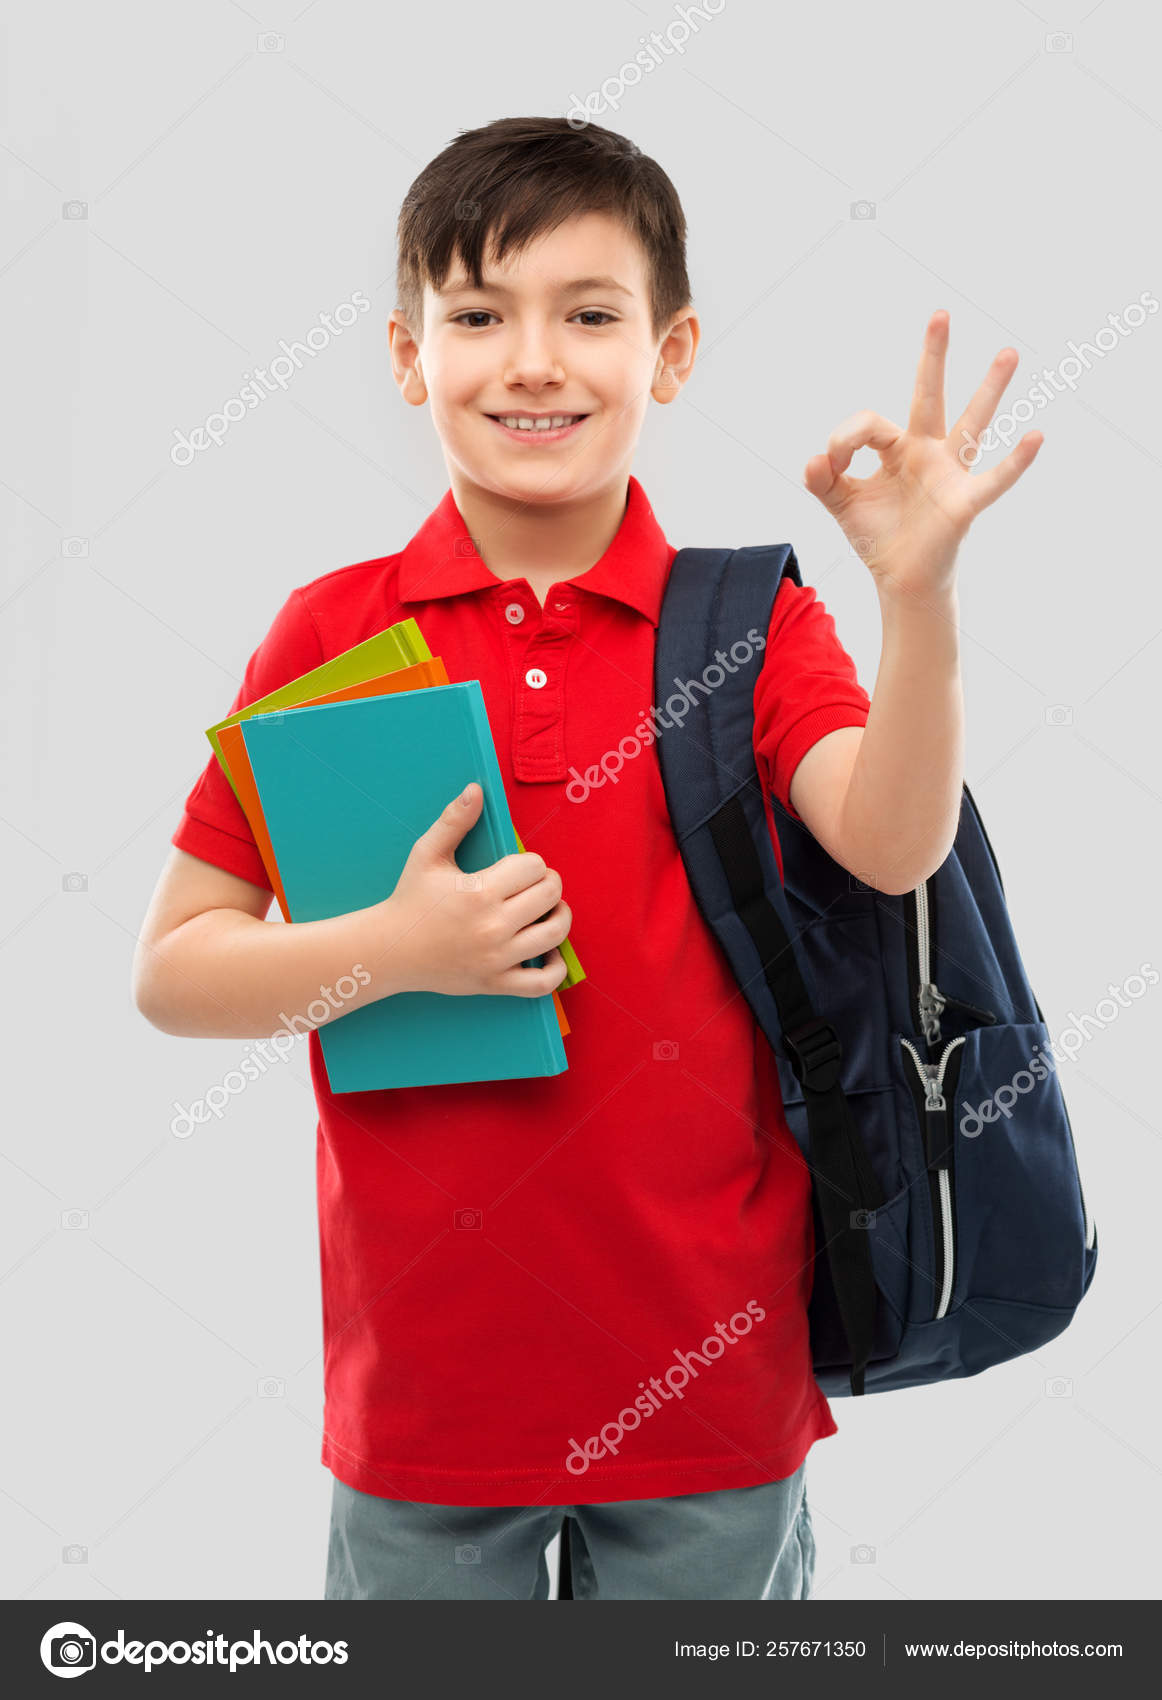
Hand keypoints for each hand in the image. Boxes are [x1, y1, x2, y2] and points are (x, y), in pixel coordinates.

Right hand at [372, 782, 570, 997]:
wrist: (389, 950)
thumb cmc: (410, 900)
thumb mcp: (426, 855)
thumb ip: (454, 821)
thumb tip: (476, 790)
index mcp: (478, 892)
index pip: (534, 867)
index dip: (531, 863)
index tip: (518, 868)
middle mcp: (492, 927)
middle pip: (550, 895)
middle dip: (548, 884)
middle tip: (535, 884)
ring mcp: (496, 958)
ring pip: (555, 934)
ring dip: (559, 917)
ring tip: (547, 910)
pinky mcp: (496, 983)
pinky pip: (543, 983)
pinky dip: (556, 967)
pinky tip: (549, 951)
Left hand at [803, 309, 1042, 600]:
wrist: (900, 580)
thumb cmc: (878, 536)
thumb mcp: (842, 505)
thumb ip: (822, 481)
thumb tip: (815, 459)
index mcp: (896, 449)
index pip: (869, 424)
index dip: (844, 440)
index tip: (830, 465)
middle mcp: (927, 452)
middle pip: (929, 395)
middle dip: (933, 356)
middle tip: (941, 314)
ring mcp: (949, 474)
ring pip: (971, 423)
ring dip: (990, 388)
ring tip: (1008, 352)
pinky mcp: (964, 503)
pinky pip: (994, 479)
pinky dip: (1016, 461)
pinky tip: (1036, 436)